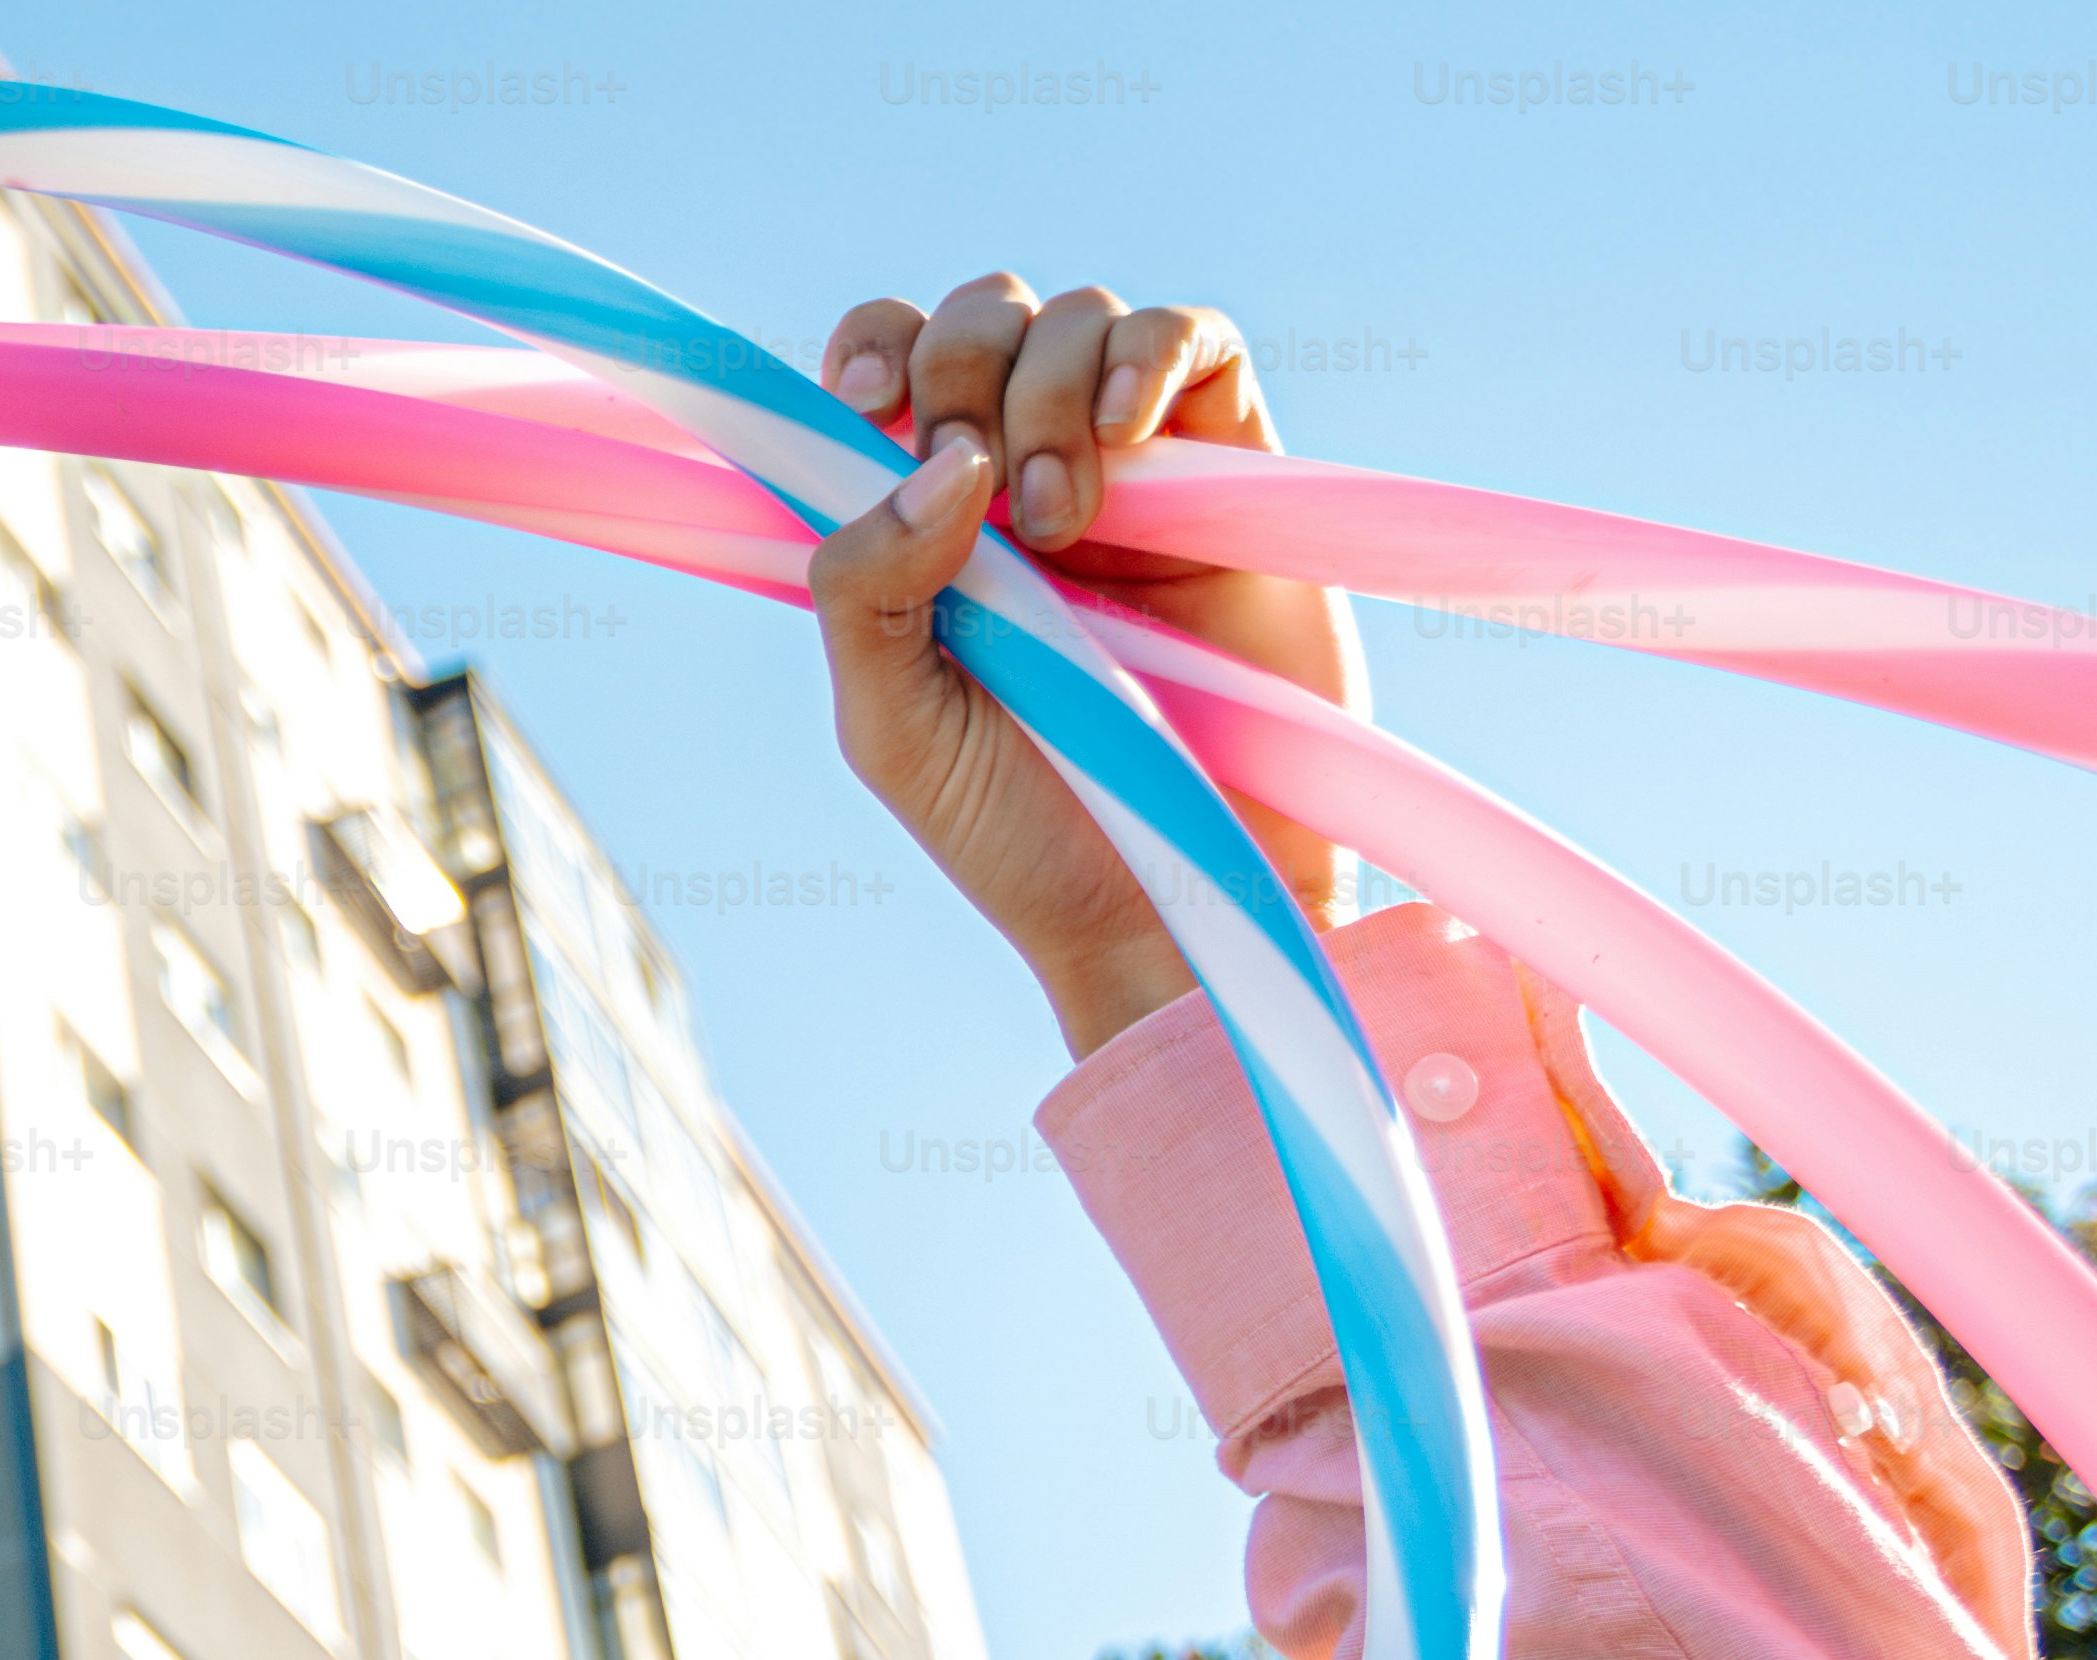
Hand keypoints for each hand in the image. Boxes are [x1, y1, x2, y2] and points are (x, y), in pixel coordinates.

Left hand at [800, 274, 1366, 1057]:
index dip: (873, 347)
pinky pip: (1200, 344)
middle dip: (964, 371)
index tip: (864, 402)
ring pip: (1079, 321)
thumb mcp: (896, 725)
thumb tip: (938, 458)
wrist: (1173, 903)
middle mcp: (1016, 476)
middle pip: (980, 319)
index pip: (884, 365)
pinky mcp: (1232, 474)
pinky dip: (1154, 351)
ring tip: (1064, 522)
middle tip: (991, 510)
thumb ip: (867, 587)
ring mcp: (1128, 469)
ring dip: (1052, 391)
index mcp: (921, 522)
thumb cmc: (1021, 829)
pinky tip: (1128, 426)